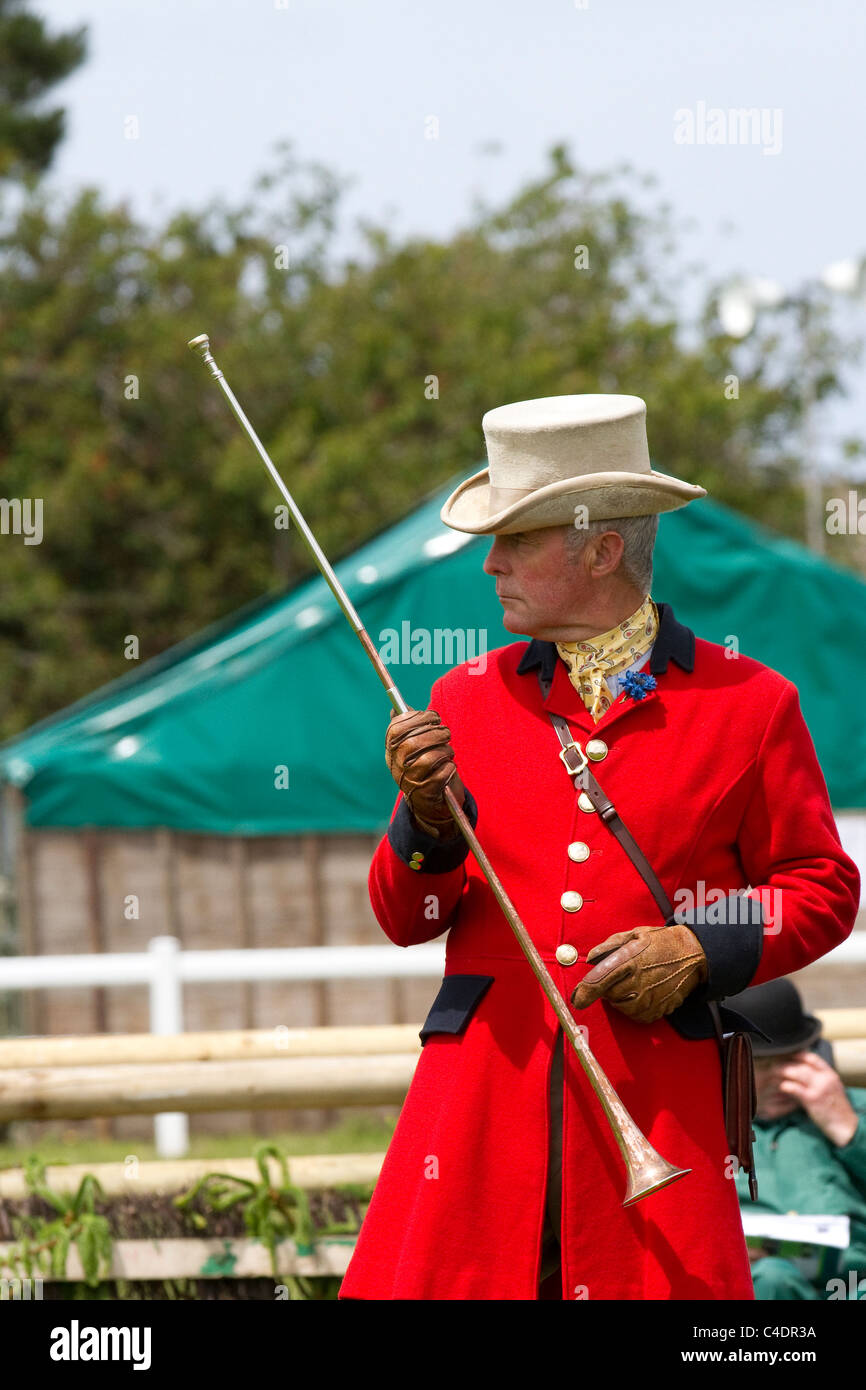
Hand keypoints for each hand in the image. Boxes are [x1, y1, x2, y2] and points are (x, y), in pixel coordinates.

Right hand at [385, 707, 464, 838]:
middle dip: (436, 733)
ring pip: (429, 758)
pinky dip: (450, 768)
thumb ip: (407, 727)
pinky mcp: (426, 793)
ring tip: (448, 753)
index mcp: (392, 751)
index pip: (396, 729)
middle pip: (413, 742)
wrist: (429, 803)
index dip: (417, 718)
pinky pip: (441, 774)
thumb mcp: (412, 748)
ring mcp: (410, 781)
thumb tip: (396, 708)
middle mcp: (397, 767)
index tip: (433, 717)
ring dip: (445, 751)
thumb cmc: (424, 768)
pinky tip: (450, 768)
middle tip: (446, 733)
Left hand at [570, 923, 707, 1023]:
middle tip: (619, 975)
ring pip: (621, 1007)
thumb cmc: (661, 942)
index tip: (576, 999)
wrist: (693, 954)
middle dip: (607, 988)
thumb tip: (589, 959)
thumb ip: (609, 946)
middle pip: (608, 996)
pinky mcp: (658, 1009)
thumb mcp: (634, 935)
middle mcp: (638, 981)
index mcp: (629, 960)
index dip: (584, 992)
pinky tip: (641, 993)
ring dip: (620, 998)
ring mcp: (649, 998)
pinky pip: (636, 1016)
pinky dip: (633, 1008)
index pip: (599, 980)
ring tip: (632, 982)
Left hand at [773, 1050, 858, 1146]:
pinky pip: (795, 1088)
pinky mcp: (812, 1099)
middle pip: (801, 1064)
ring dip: (783, 1071)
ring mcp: (818, 1088)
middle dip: (786, 1063)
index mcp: (830, 1075)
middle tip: (775, 1064)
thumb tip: (800, 1073)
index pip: (812, 1058)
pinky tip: (781, 1086)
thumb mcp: (831, 1089)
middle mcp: (825, 1078)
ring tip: (773, 1073)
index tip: (787, 1055)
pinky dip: (786, 1085)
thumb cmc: (836, 1109)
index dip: (797, 1054)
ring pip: (797, 1072)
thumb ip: (818, 1079)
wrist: (846, 1126)